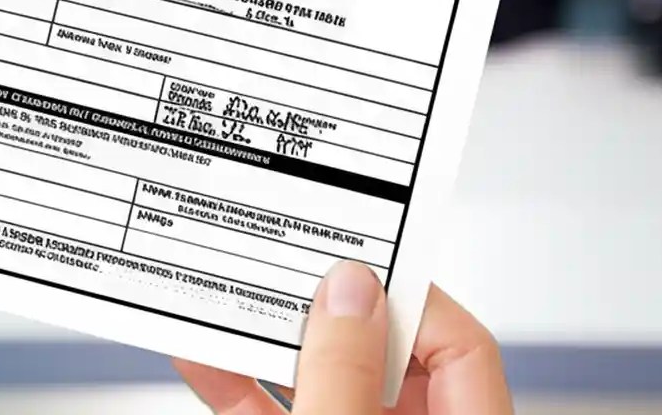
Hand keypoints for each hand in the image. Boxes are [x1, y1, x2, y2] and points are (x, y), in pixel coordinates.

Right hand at [175, 262, 511, 413]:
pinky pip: (273, 412)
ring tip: (231, 293)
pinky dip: (239, 384)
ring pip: (321, 379)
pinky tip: (201, 353)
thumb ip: (344, 376)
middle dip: (326, 307)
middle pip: (384, 353)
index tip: (352, 264)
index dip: (409, 296)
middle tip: (285, 262)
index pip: (460, 345)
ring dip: (270, 340)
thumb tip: (346, 293)